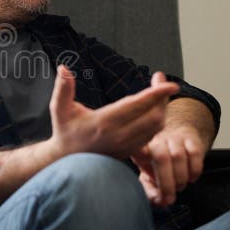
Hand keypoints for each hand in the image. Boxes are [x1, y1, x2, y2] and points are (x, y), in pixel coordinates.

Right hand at [49, 66, 179, 158]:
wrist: (67, 161)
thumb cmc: (65, 131)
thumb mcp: (59, 109)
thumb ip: (63, 88)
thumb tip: (63, 68)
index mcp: (104, 122)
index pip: (138, 106)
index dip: (156, 94)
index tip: (170, 84)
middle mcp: (119, 135)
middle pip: (154, 116)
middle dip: (163, 97)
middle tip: (162, 79)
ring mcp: (127, 145)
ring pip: (156, 127)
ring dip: (162, 108)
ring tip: (160, 91)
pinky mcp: (131, 151)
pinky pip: (152, 135)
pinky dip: (158, 119)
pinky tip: (154, 107)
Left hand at [130, 76, 207, 206]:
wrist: (178, 142)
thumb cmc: (160, 163)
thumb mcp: (150, 177)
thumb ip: (151, 192)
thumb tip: (160, 202)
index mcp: (141, 150)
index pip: (137, 148)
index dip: (139, 152)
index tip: (140, 156)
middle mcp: (156, 141)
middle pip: (161, 157)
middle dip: (167, 182)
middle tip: (170, 198)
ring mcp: (174, 138)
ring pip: (178, 156)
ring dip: (180, 178)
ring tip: (179, 187)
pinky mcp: (191, 139)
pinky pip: (195, 154)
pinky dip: (195, 170)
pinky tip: (191, 178)